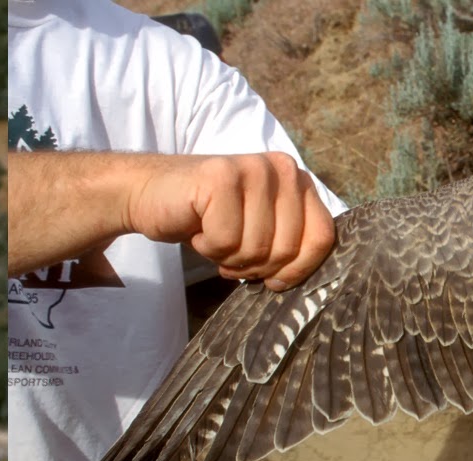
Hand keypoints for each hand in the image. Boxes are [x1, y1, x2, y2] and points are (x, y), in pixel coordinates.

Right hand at [124, 152, 335, 290]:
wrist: (150, 193)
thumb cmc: (207, 217)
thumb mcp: (258, 229)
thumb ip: (287, 242)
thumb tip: (304, 280)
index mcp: (298, 181)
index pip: (321, 237)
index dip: (296, 270)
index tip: (271, 279)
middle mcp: (282, 168)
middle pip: (287, 249)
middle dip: (253, 266)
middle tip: (229, 253)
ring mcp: (252, 168)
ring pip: (256, 248)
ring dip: (227, 256)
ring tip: (212, 237)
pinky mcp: (220, 177)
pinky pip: (225, 240)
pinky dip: (207, 246)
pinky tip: (197, 227)